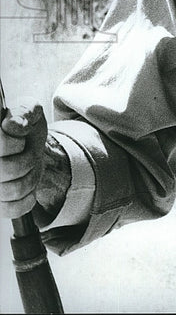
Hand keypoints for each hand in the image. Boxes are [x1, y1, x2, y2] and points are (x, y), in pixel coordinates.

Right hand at [1, 100, 47, 217]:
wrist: (29, 143)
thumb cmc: (26, 125)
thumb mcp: (30, 110)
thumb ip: (24, 111)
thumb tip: (13, 124)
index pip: (1, 144)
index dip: (15, 142)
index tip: (21, 136)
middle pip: (6, 170)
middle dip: (26, 159)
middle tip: (26, 152)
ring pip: (12, 190)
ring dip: (30, 177)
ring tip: (28, 167)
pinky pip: (13, 209)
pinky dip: (28, 198)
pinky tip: (29, 185)